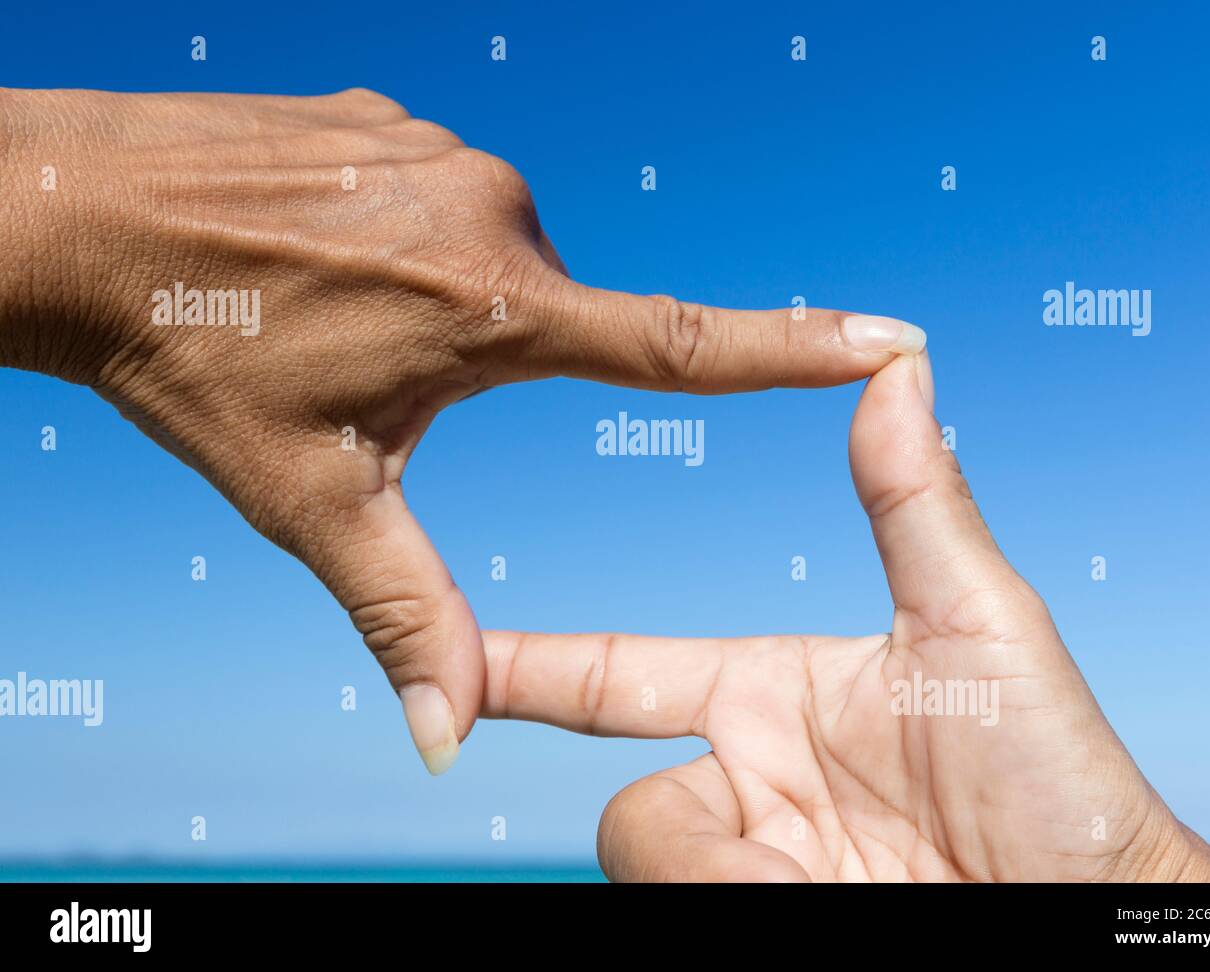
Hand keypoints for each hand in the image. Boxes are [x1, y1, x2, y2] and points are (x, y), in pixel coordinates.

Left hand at [0, 87, 924, 773]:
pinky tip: (313, 246)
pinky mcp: (400, 116)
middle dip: (477, 361)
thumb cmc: (195, 357)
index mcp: (494, 309)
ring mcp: (445, 147)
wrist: (70, 213)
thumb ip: (407, 613)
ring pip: (486, 258)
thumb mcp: (314, 499)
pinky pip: (437, 198)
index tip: (888, 338)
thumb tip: (452, 739)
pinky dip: (398, 239)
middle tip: (364, 366)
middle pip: (543, 321)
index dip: (794, 352)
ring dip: (431, 297)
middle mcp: (495, 211)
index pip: (680, 346)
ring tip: (326, 302)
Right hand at [480, 353, 1209, 880]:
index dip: (526, 668)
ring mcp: (756, 861)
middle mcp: (750, 780)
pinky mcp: (761, 914)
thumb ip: (912, 498)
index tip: (445, 658)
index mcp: (770, 695)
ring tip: (823, 885)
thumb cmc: (1059, 771)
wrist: (1095, 908)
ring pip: (653, 861)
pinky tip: (815, 898)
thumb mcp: (979, 624)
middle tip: (775, 860)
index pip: (620, 673)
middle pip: (631, 806)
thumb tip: (898, 366)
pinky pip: (687, 902)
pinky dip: (734, 896)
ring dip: (723, 876)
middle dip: (684, 836)